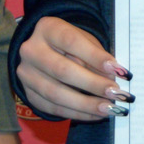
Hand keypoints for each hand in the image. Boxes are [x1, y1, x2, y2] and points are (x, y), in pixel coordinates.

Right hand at [15, 16, 131, 121]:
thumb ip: (95, 55)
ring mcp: (26, 74)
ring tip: (108, 108)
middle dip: (92, 84)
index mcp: (47, 28)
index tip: (118, 70)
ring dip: (86, 104)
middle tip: (116, 93)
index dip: (95, 56)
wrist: (42, 51)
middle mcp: (31, 50)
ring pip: (56, 93)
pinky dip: (77, 113)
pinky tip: (96, 114)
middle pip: (62, 70)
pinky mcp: (28, 94)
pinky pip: (53, 108)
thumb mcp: (83, 39)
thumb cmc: (69, 43)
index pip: (71, 41)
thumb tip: (111, 78)